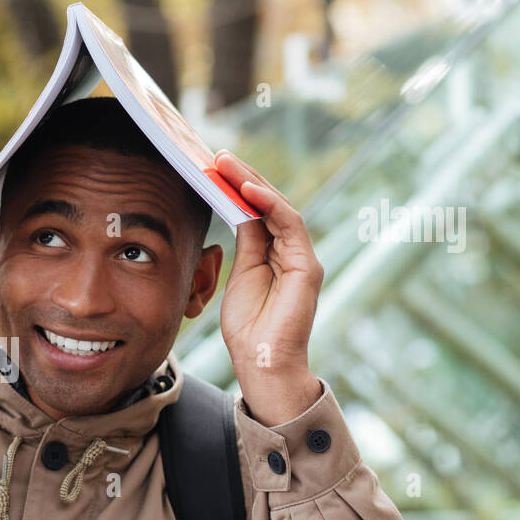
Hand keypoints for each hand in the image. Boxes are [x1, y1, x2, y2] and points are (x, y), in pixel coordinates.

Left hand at [214, 150, 323, 425]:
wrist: (263, 364)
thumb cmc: (248, 329)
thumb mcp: (239, 277)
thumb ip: (244, 245)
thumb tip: (239, 212)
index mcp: (274, 254)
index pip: (257, 211)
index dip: (237, 188)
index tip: (212, 169)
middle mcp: (292, 251)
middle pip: (269, 203)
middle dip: (243, 177)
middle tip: (217, 155)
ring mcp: (301, 257)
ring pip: (279, 207)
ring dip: (251, 182)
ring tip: (225, 163)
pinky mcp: (306, 266)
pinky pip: (289, 224)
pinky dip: (269, 204)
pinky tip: (246, 189)